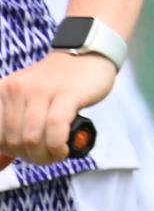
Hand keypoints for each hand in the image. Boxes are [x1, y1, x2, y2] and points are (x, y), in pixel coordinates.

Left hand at [0, 52, 114, 164]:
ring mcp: (41, 90)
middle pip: (14, 141)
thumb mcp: (25, 100)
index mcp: (1, 92)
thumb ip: (11, 127)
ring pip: (33, 138)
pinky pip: (55, 128)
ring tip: (57, 154)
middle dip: (31, 156)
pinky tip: (64, 149)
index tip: (26, 153)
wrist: (88, 54)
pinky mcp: (67, 93)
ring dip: (46, 155)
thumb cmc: (58, 84)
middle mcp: (16, 89)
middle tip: (47, 156)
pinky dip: (58, 146)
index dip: (9, 152)